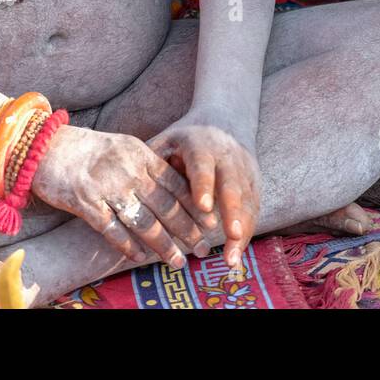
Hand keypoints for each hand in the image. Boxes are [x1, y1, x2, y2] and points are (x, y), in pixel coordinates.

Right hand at [31, 124, 216, 268]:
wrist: (46, 145)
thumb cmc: (87, 149)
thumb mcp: (123, 148)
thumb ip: (146, 166)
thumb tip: (172, 189)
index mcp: (140, 155)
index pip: (176, 183)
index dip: (195, 205)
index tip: (211, 222)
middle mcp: (128, 171)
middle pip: (165, 205)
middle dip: (187, 230)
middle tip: (202, 249)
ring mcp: (108, 187)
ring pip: (143, 221)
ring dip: (163, 245)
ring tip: (177, 261)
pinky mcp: (86, 203)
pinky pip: (112, 229)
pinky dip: (128, 245)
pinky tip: (140, 257)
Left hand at [149, 116, 260, 268]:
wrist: (227, 118)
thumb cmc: (187, 137)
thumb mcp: (168, 139)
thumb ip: (151, 160)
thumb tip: (124, 186)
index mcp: (201, 145)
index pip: (203, 165)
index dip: (204, 185)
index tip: (202, 207)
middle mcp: (227, 158)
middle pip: (232, 185)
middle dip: (232, 211)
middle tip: (230, 235)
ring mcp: (244, 170)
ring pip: (246, 201)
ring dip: (241, 231)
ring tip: (231, 261)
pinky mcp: (255, 183)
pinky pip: (253, 210)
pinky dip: (246, 234)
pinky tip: (236, 257)